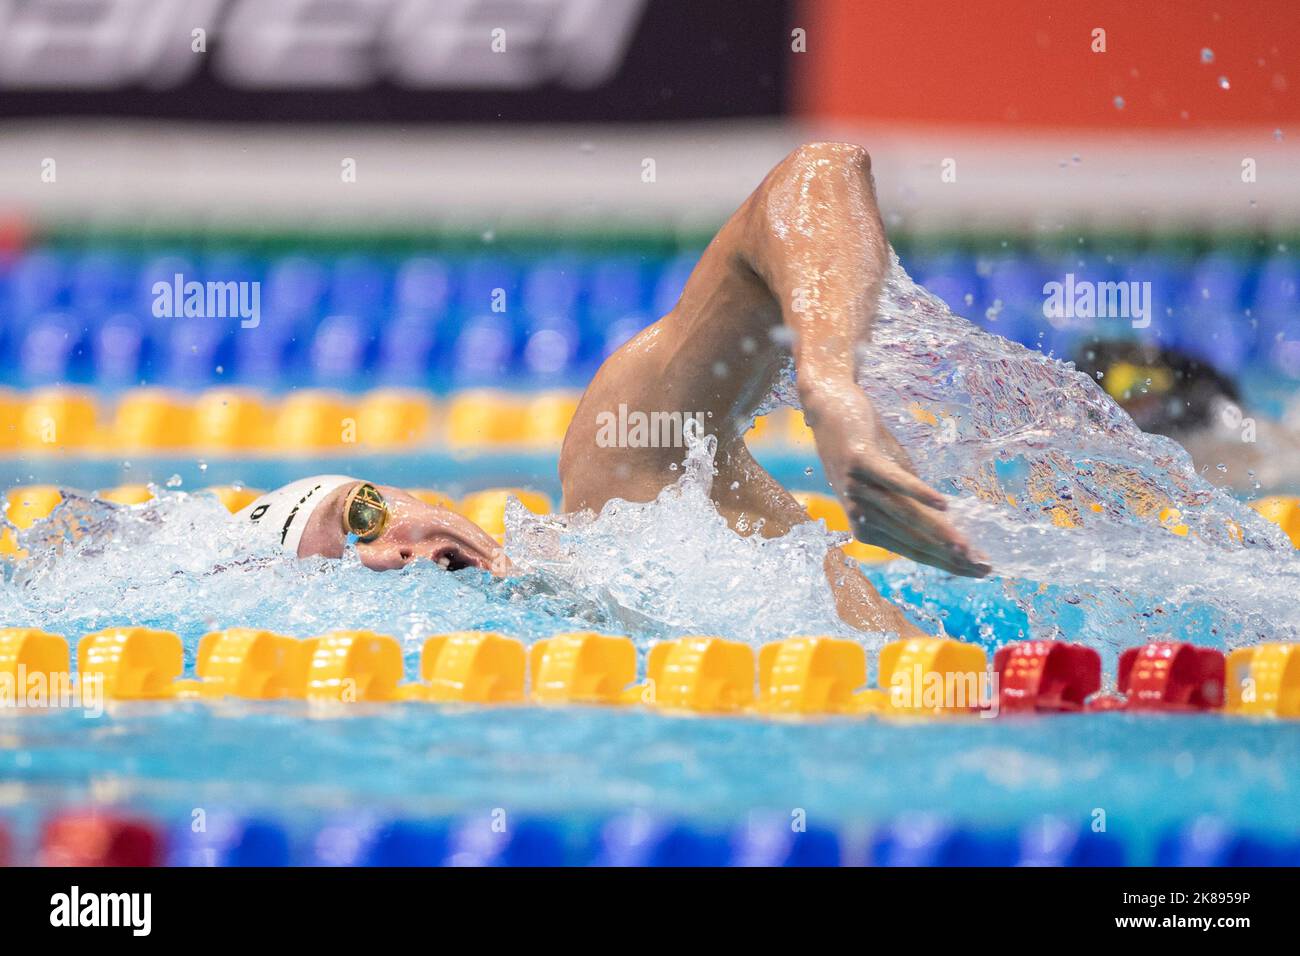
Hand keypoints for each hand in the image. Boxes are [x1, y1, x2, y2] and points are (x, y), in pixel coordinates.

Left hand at [806, 392, 990, 577]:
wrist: (828, 410)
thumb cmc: (867, 450)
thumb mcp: (893, 483)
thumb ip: (915, 509)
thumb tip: (949, 531)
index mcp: (868, 528)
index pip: (915, 551)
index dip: (948, 564)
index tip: (982, 572)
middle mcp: (861, 515)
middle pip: (914, 540)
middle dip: (951, 556)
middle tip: (985, 567)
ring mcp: (858, 489)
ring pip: (906, 516)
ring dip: (940, 533)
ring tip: (967, 548)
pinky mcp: (859, 461)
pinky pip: (893, 481)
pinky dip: (919, 493)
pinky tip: (944, 504)